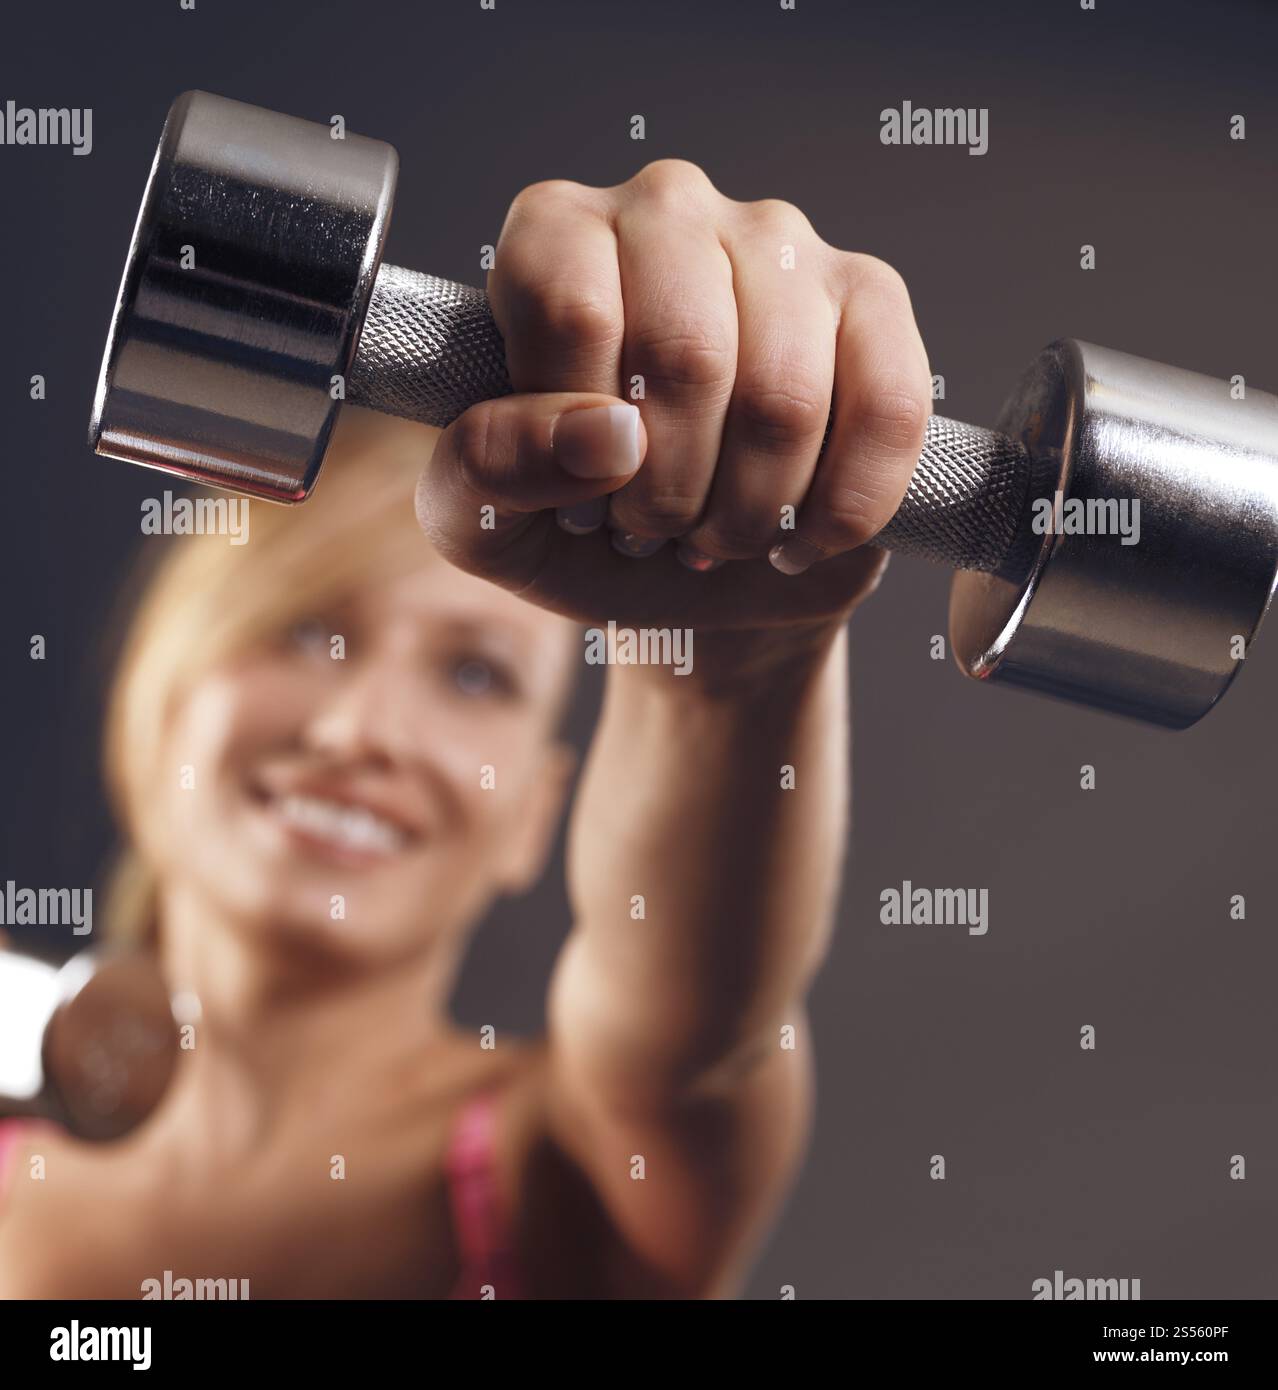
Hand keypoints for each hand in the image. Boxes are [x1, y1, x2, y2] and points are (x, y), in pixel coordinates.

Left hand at [415, 160, 930, 634]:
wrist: (687, 567)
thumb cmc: (579, 525)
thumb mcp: (485, 519)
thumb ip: (489, 469)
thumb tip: (604, 435)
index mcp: (555, 234)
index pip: (575, 315)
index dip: (582, 442)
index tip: (583, 504)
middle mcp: (669, 207)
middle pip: (686, 356)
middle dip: (670, 492)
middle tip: (656, 532)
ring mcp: (781, 243)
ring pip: (785, 395)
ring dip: (749, 512)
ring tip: (718, 535)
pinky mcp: (872, 301)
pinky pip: (887, 410)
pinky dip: (842, 511)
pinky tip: (799, 537)